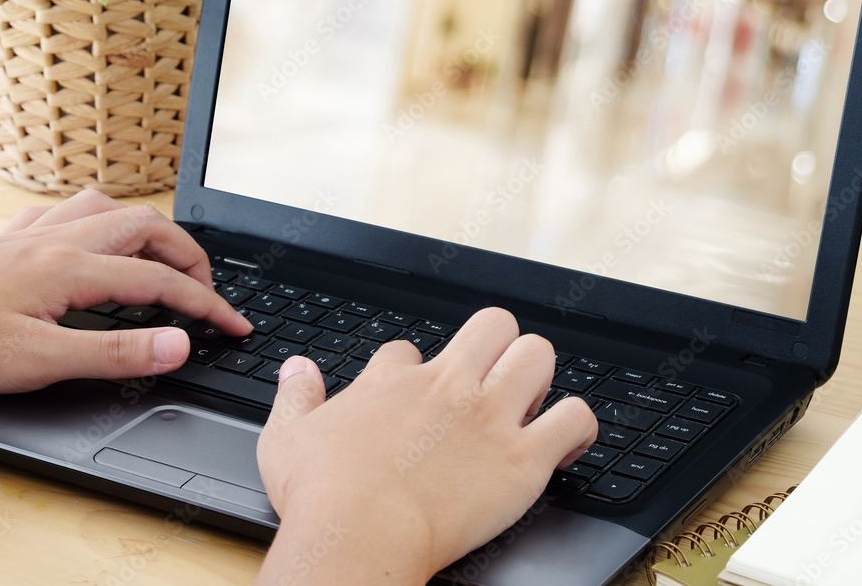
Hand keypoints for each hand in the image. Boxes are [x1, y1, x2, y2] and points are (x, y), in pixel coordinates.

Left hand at [0, 190, 251, 392]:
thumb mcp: (40, 361)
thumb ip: (116, 353)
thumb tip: (178, 344)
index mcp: (74, 268)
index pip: (163, 279)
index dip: (207, 304)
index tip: (235, 324)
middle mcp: (61, 239)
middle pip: (149, 227)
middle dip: (190, 257)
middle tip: (205, 293)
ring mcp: (36, 234)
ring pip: (113, 208)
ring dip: (151, 230)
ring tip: (164, 260)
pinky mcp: (12, 240)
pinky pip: (70, 211)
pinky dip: (102, 221)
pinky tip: (95, 239)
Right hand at [255, 308, 597, 584]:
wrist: (358, 535)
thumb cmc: (321, 494)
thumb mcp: (285, 436)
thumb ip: (295, 395)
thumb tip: (297, 368)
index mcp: (394, 381)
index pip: (410, 350)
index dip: (413, 371)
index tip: (412, 397)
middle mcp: (448, 386)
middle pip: (491, 326)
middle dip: (494, 345)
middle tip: (488, 379)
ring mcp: (489, 417)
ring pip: (538, 354)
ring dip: (537, 373)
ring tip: (527, 401)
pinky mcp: (521, 459)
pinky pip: (574, 419)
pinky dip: (576, 426)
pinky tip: (563, 441)